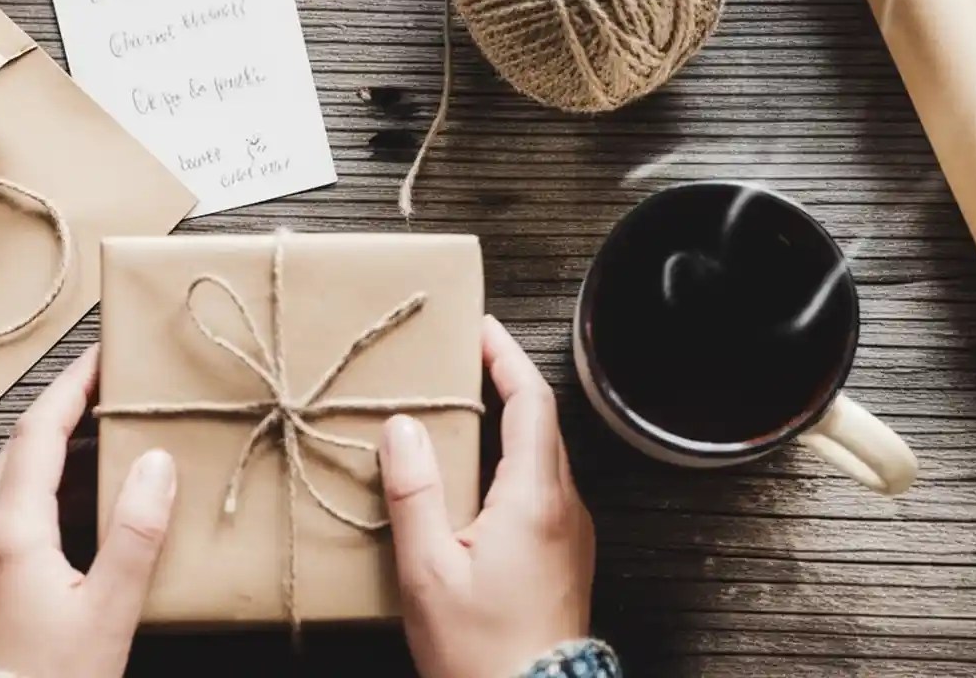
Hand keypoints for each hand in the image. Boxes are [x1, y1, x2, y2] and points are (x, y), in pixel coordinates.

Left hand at [0, 345, 176, 677]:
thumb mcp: (109, 610)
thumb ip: (136, 532)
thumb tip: (156, 461)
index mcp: (9, 532)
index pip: (39, 432)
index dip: (71, 387)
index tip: (100, 357)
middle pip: (15, 449)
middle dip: (59, 410)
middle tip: (103, 390)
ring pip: (2, 482)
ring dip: (45, 452)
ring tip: (94, 442)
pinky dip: (29, 491)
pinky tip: (62, 508)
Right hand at [379, 316, 595, 677]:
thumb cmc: (481, 650)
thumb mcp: (429, 570)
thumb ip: (415, 493)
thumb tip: (404, 428)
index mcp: (535, 499)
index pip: (532, 403)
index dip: (507, 358)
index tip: (481, 329)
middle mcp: (565, 507)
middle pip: (542, 424)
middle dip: (506, 383)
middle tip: (465, 361)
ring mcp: (572, 533)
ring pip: (545, 457)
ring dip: (511, 424)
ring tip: (466, 411)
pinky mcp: (567, 557)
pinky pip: (544, 489)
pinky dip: (515, 463)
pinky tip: (479, 480)